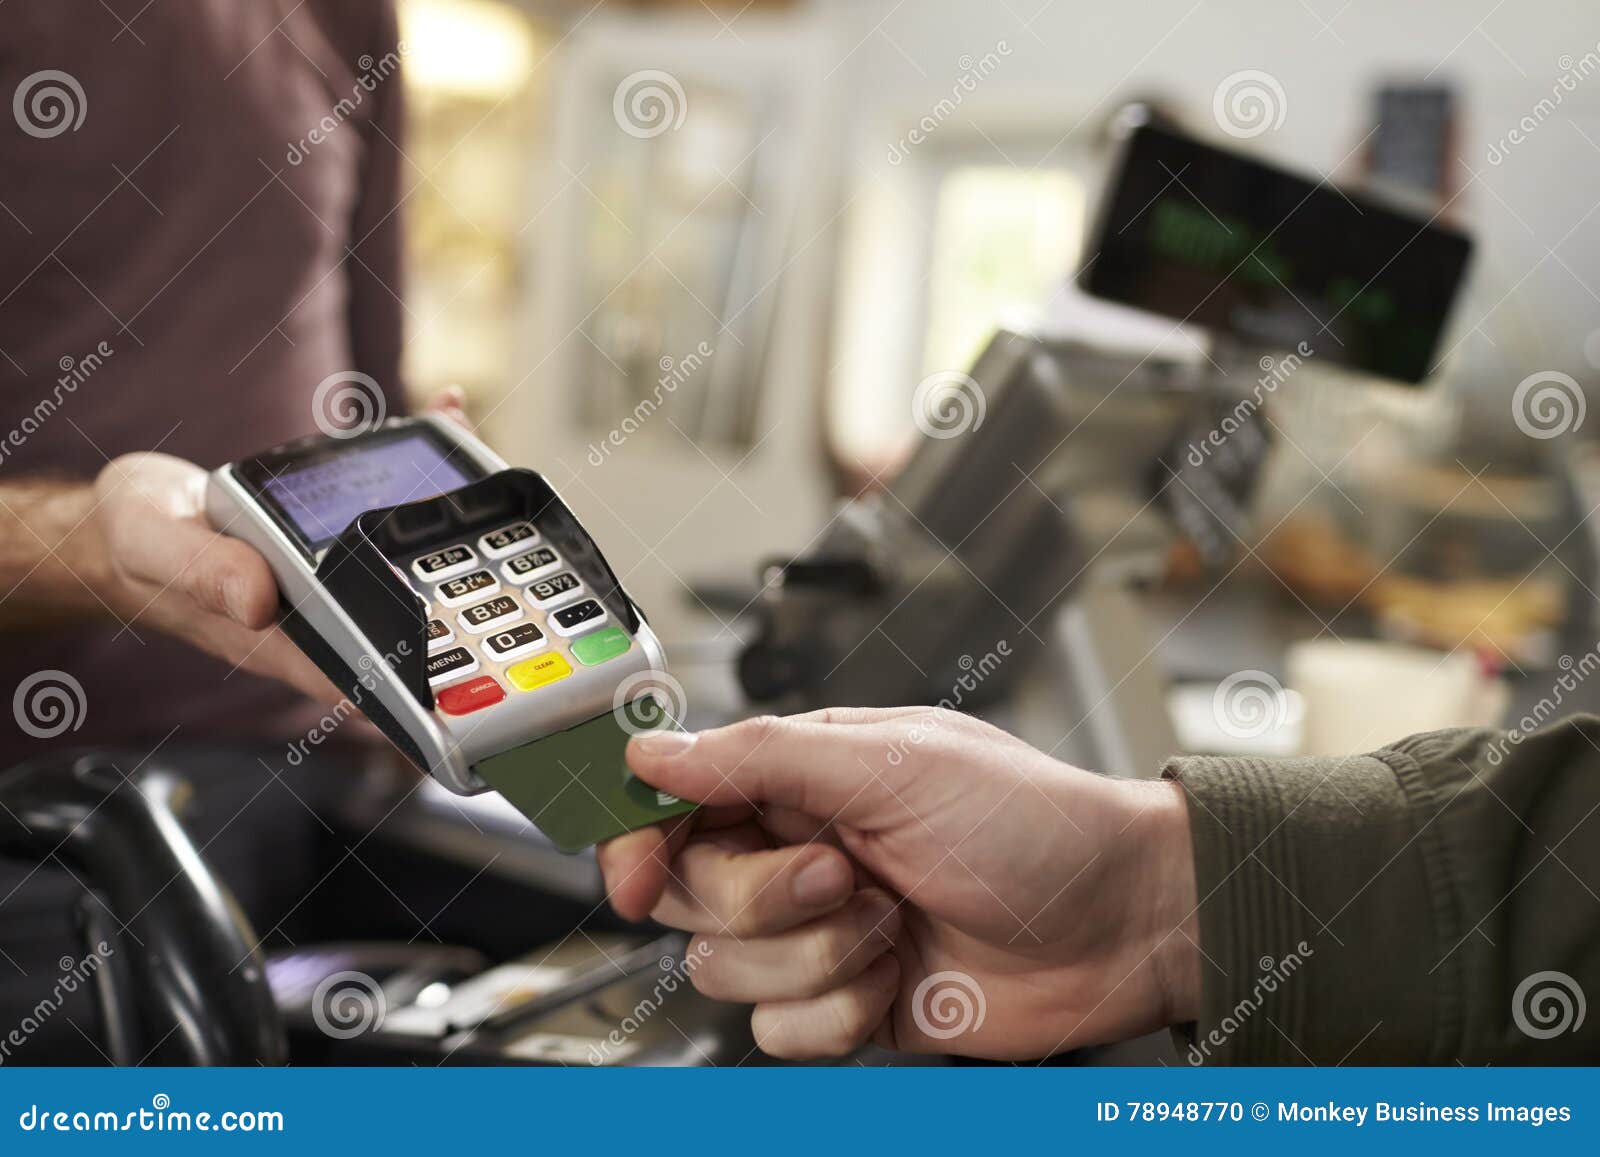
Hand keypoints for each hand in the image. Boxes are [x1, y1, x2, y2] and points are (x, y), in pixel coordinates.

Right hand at [73, 389, 470, 703]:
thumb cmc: (140, 544)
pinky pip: (396, 507)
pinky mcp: (345, 537)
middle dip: (468, 595)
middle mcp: (329, 614)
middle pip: (414, 620)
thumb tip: (257, 601)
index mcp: (288, 639)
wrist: (138, 513)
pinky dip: (424, 459)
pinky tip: (445, 414)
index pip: (371, 677)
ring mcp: (342, 579)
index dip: (428, 686)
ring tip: (490, 469)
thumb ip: (205, 574)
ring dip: (458, 520)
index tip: (480, 675)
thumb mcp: (158, 551)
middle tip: (508, 546)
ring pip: (417, 561)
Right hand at [597, 707, 1198, 1060]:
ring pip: (728, 969)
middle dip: (759, 898)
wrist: (1121, 924)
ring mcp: (822, 933)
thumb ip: (763, 756)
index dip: (635, 839)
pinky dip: (839, 1013)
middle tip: (840, 875)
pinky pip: (782, 1031)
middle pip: (688, 894)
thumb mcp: (896, 764)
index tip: (628, 875)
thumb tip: (655, 752)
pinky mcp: (846, 1002)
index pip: (676, 805)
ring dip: (814, 956)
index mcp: (802, 778)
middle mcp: (799, 852)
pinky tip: (899, 979)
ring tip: (892, 924)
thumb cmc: (1033, 823)